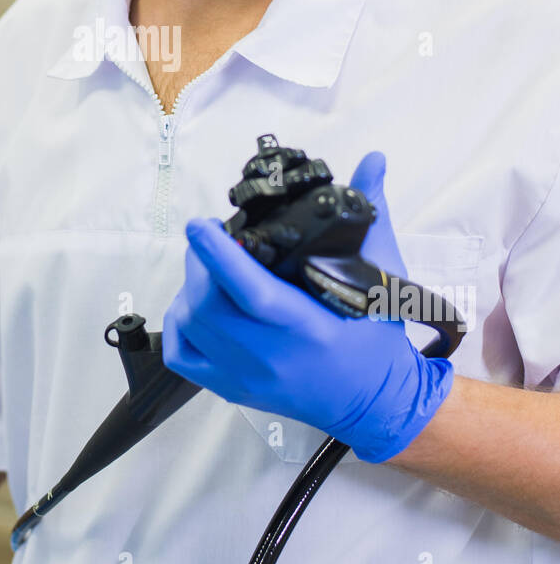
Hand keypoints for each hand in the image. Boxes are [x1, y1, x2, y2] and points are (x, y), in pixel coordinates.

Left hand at [162, 153, 452, 462]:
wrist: (375, 404)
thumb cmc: (377, 339)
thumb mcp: (384, 276)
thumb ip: (372, 213)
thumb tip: (373, 160)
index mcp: (310, 327)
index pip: (251, 291)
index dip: (218, 256)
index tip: (202, 225)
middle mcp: (273, 356)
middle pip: (209, 306)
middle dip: (200, 262)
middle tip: (210, 238)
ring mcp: (247, 377)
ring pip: (192, 326)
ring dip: (190, 288)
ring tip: (208, 267)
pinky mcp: (233, 388)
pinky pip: (184, 355)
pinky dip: (180, 323)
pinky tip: (198, 305)